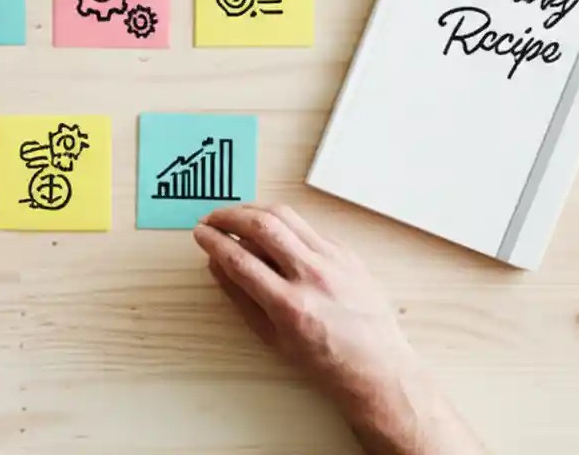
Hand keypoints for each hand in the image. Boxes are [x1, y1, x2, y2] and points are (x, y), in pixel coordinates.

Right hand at [194, 205, 482, 454]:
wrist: (378, 367)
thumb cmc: (325, 362)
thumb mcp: (273, 338)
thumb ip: (241, 298)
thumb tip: (217, 265)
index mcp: (290, 305)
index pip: (240, 259)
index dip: (214, 241)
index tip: (201, 234)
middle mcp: (313, 277)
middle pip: (262, 226)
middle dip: (229, 216)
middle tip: (213, 219)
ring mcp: (334, 262)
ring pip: (286, 216)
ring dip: (254, 210)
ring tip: (237, 216)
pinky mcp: (347, 254)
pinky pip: (308, 228)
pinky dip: (283, 224)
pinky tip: (271, 231)